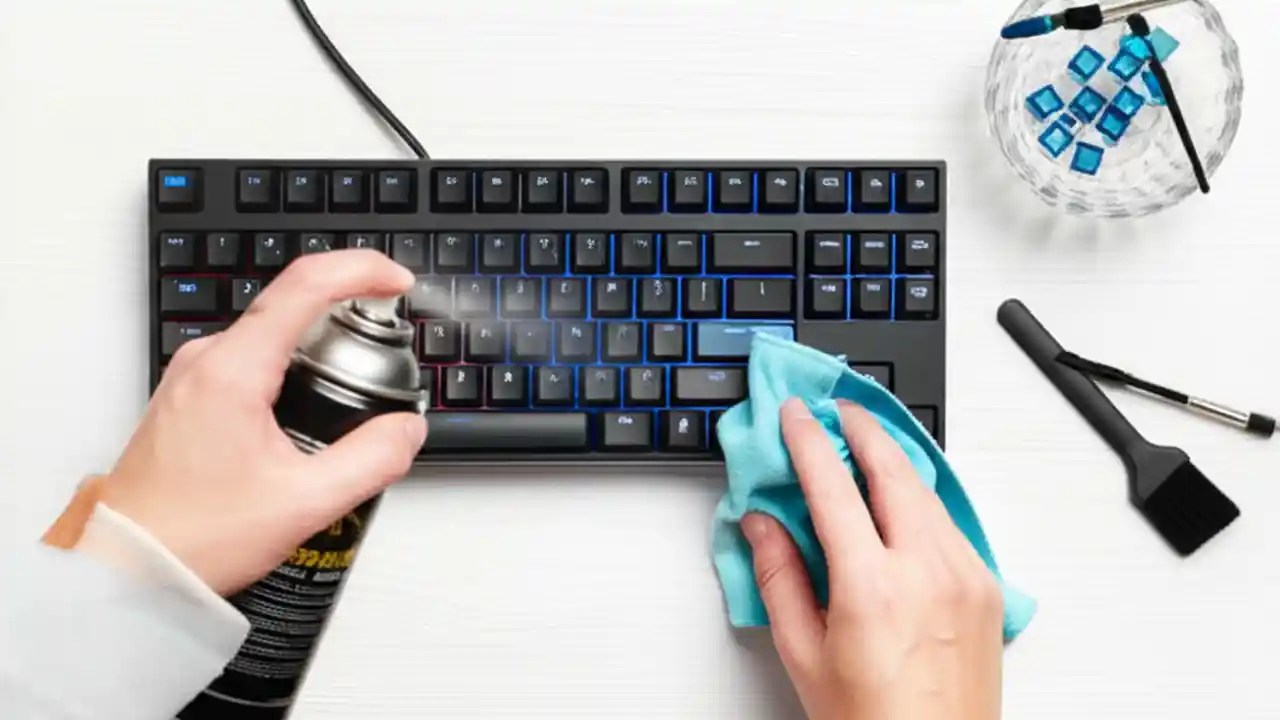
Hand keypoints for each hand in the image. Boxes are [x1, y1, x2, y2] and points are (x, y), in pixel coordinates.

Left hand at [44, 250, 426, 595]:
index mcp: (233, 370)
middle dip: (348, 315)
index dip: (362, 271)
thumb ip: (371, 461)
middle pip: (291, 304)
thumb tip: (406, 430)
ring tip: (350, 394)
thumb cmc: (193, 537)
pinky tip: (307, 417)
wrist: (125, 568)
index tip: (397, 283)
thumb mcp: (304, 504)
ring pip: (271, 334)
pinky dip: (291, 369)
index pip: (306, 284)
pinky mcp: (191, 397)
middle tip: (385, 353)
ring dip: (319, 346)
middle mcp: (206, 361)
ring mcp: (193, 377)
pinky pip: (251, 360)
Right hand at [742, 398, 1002, 719]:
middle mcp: (926, 570)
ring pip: (925, 491)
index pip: (833, 486)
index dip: (809, 440)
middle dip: (861, 429)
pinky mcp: (987, 588)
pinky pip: (948, 523)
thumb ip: (778, 577)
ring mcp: (965, 575)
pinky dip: (919, 499)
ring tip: (863, 447)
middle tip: (836, 410)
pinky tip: (898, 501)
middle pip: (892, 469)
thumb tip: (762, 523)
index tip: (795, 415)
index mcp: (871, 586)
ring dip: (892, 460)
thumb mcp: (803, 654)